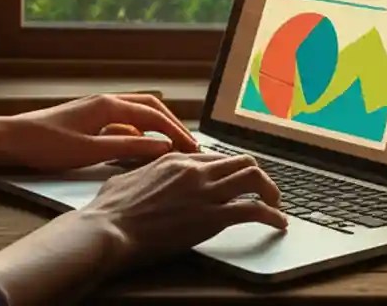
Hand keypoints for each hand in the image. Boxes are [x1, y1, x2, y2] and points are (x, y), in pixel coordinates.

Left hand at [0, 93, 198, 171]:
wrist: (12, 139)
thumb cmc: (46, 145)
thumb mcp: (90, 152)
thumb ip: (128, 150)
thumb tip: (162, 148)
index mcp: (109, 106)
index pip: (154, 116)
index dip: (176, 132)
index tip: (193, 149)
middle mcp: (107, 102)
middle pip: (151, 108)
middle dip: (173, 125)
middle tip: (190, 145)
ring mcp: (98, 110)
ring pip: (138, 115)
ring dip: (157, 128)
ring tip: (173, 147)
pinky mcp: (90, 120)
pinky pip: (124, 123)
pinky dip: (139, 134)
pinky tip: (142, 150)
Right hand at [81, 151, 288, 269]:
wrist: (108, 229)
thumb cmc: (110, 210)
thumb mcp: (126, 178)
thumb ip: (143, 172)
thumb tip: (142, 175)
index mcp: (175, 159)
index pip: (215, 157)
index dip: (230, 170)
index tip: (235, 182)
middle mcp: (194, 170)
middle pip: (241, 161)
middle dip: (257, 176)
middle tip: (263, 192)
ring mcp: (204, 191)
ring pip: (253, 177)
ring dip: (270, 191)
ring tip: (276, 206)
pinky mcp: (211, 217)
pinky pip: (253, 210)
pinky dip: (271, 216)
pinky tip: (278, 224)